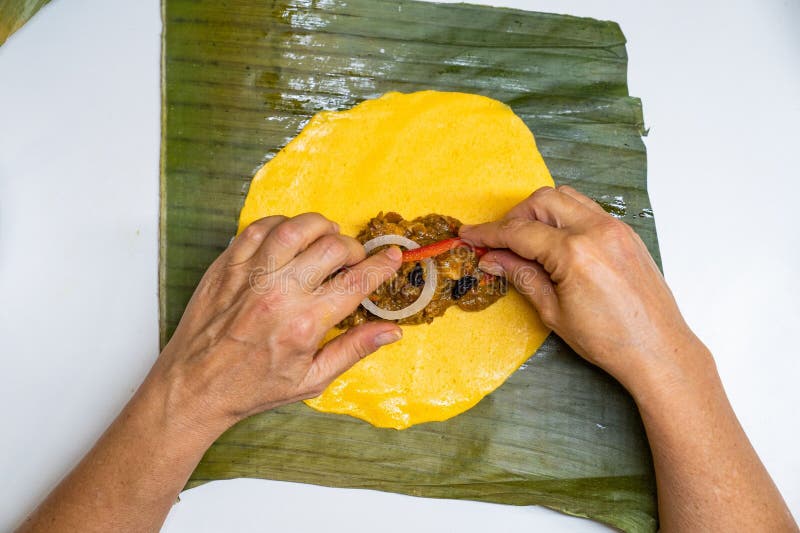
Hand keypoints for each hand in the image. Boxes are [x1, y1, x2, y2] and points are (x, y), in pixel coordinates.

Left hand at [150, 213, 402, 435]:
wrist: (193, 386)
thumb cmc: (251, 387)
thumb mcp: (311, 380)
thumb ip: (353, 350)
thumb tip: (391, 331)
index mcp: (304, 324)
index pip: (356, 282)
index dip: (381, 264)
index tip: (392, 255)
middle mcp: (278, 294)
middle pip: (331, 248)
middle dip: (353, 248)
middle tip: (354, 258)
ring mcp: (249, 276)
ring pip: (295, 229)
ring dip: (320, 226)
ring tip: (328, 237)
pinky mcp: (226, 266)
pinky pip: (258, 229)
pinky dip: (281, 224)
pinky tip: (290, 235)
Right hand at [460, 185, 699, 390]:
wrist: (658, 350)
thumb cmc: (608, 340)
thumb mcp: (553, 312)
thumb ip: (522, 276)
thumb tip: (493, 259)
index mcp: (575, 253)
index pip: (520, 231)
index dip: (490, 233)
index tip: (470, 235)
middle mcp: (597, 231)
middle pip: (542, 201)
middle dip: (515, 216)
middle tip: (500, 241)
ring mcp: (616, 228)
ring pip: (567, 197)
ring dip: (541, 211)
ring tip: (527, 238)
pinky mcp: (626, 234)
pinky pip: (588, 209)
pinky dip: (565, 216)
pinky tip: (556, 240)